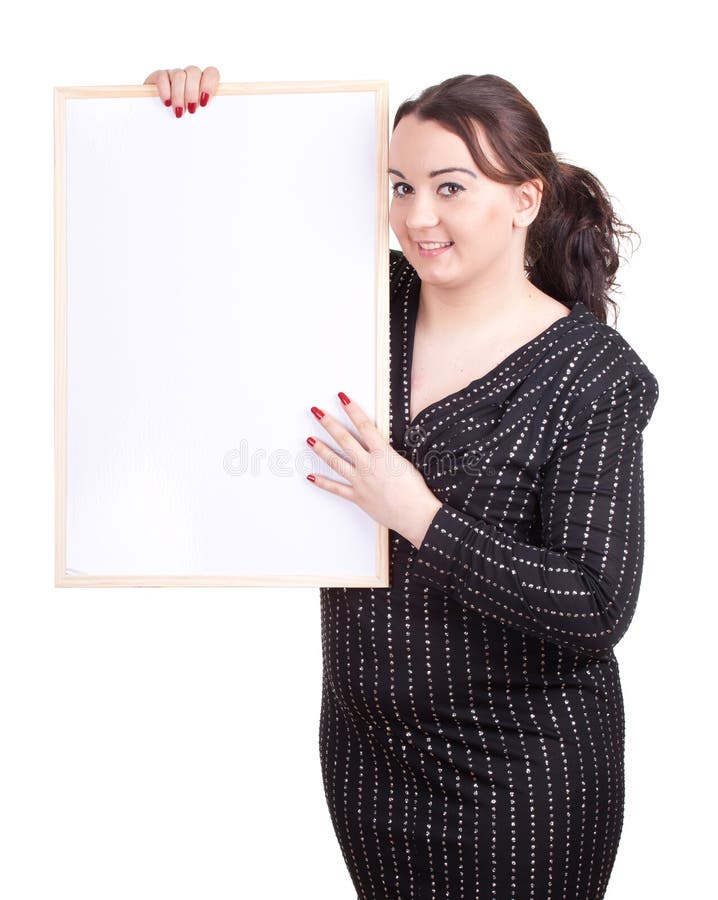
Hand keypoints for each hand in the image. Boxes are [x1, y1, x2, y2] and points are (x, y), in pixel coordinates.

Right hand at [143, 65, 219, 116]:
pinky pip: (162, 77)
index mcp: (202, 83)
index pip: (211, 73)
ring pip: (179, 75)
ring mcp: (174, 74)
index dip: (209, 84)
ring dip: (179, 95)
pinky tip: (167, 103)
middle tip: (191, 110)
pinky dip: (165, 90)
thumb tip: (215, 118)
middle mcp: (189, 75)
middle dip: (192, 92)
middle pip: (193, 72)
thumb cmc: (185, 122)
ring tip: (179, 112)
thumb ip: (205, 112)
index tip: (204, 102)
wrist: (160, 121)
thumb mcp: (198, 118)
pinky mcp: (159, 77)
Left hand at [306, 392, 442, 548]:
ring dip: (321, 449)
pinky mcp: (358, 497)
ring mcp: (360, 481)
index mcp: (383, 454)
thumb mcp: (405, 463)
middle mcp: (369, 465)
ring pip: (336, 461)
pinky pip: (336, 489)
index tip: (342, 398)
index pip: (364, 426)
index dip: (352, 410)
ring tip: (309, 439)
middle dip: (329, 424)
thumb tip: (378, 445)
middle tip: (316, 412)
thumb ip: (388, 453)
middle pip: (344, 440)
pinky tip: (311, 476)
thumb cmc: (416, 491)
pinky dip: (323, 483)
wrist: (417, 515)